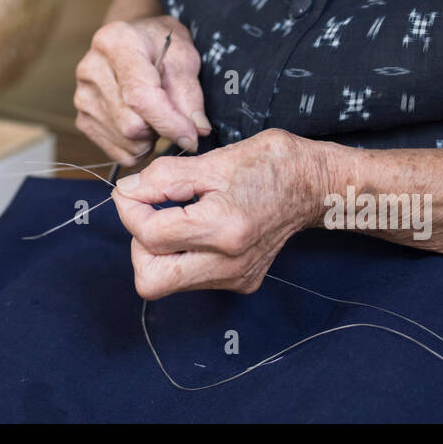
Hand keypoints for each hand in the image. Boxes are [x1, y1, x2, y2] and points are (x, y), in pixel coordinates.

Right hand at [74, 15, 210, 166]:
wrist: (136, 40)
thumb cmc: (162, 46)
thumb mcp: (184, 58)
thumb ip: (190, 95)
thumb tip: (197, 132)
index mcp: (117, 44)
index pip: (139, 96)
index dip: (169, 122)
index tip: (191, 137)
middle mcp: (91, 69)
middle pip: (131, 125)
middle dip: (160, 129)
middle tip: (170, 112)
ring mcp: (82, 95)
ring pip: (125, 142)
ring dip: (149, 139)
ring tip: (154, 113)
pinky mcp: (82, 117)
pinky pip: (116, 151)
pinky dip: (136, 147)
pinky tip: (141, 123)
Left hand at [111, 128, 335, 298]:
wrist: (315, 185)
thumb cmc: (270, 164)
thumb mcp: (215, 159)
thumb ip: (164, 177)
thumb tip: (127, 190)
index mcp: (224, 228)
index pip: (150, 235)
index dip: (130, 208)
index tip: (130, 189)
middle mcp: (230, 263)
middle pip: (150, 280)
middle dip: (138, 244)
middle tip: (150, 212)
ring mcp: (236, 278)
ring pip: (166, 283)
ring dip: (156, 251)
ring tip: (175, 216)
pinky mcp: (240, 282)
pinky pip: (189, 278)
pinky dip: (179, 255)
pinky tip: (195, 227)